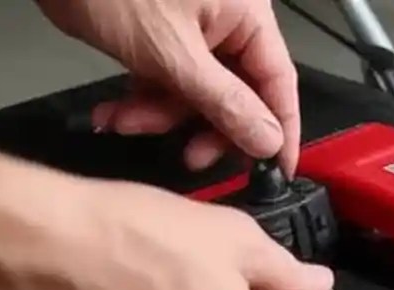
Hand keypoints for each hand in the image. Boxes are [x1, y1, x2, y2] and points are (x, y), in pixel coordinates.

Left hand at [36, 0, 300, 174]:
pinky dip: (143, 100)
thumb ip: (225, 102)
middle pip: (238, 94)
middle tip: (189, 157)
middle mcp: (226, 22)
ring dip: (160, 116)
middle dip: (205, 126)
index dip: (280, 130)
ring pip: (195, 93)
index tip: (276, 171)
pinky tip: (113, 111)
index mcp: (246, 15)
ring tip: (124, 121)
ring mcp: (192, 29)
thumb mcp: (171, 54)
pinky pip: (167, 80)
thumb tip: (269, 140)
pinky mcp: (160, 36)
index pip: (279, 81)